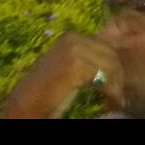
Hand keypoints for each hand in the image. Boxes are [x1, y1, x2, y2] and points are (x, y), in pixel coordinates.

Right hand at [1, 32, 125, 117]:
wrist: (24, 106)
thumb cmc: (46, 93)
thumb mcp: (69, 71)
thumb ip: (88, 61)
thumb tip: (116, 61)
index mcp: (70, 37)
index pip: (105, 46)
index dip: (115, 67)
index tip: (118, 86)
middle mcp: (71, 38)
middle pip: (110, 53)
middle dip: (118, 76)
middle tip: (119, 97)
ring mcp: (73, 49)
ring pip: (110, 64)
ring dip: (116, 85)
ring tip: (116, 101)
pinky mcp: (75, 65)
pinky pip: (105, 75)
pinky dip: (112, 91)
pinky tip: (110, 102)